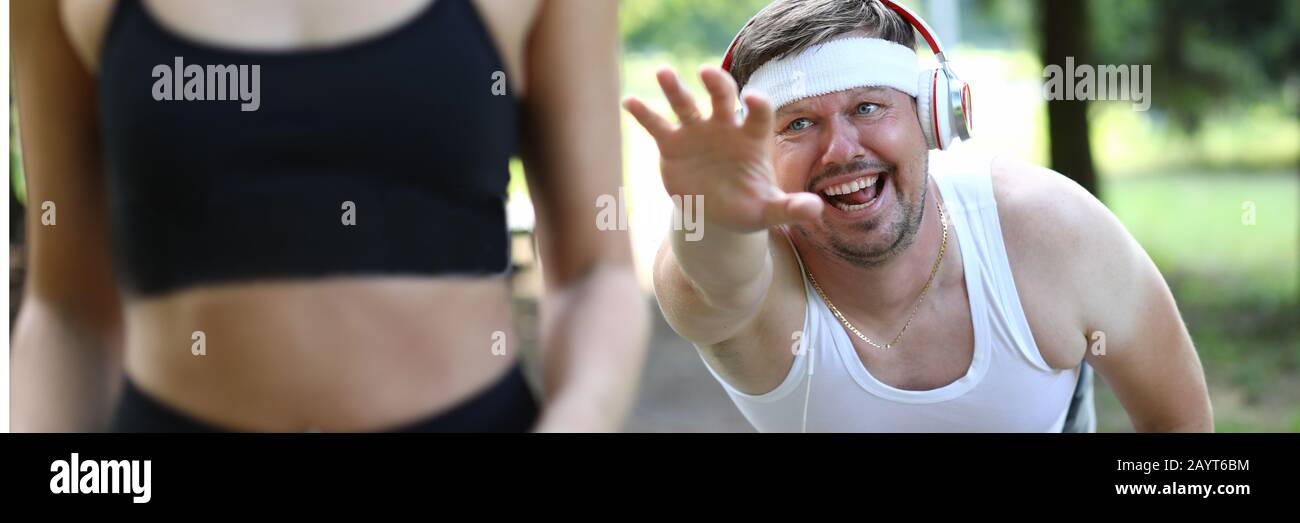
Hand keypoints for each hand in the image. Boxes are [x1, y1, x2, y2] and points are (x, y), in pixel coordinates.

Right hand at [623, 66, 822, 233]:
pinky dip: (643, 113)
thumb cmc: (748, 207)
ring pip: (685, 105)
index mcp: (751, 138)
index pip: (758, 114)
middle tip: (707, 72)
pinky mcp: (672, 144)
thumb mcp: (769, 211)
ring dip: (674, 88)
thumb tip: (816, 209)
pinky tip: (629, 101)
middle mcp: (724, 127)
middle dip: (716, 84)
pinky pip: (657, 125)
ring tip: (663, 72)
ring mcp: (696, 132)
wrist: (716, 215)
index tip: (752, 98)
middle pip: (721, 97)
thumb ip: (792, 208)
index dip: (756, 105)